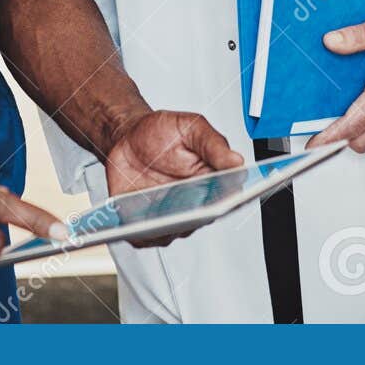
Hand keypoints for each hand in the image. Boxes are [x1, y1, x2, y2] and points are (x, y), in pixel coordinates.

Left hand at [103, 110, 243, 246]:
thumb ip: (213, 144)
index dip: (229, 201)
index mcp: (212, 180)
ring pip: (174, 231)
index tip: (226, 198)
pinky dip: (141, 231)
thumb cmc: (162, 133)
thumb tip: (237, 161)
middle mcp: (195, 203)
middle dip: (197, 215)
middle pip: (202, 219)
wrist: (128, 137)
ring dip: (168, 225)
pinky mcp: (145, 223)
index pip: (229, 198)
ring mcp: (171, 215)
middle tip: (192, 207)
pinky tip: (136, 220)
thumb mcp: (192, 128)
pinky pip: (145, 236)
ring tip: (161, 215)